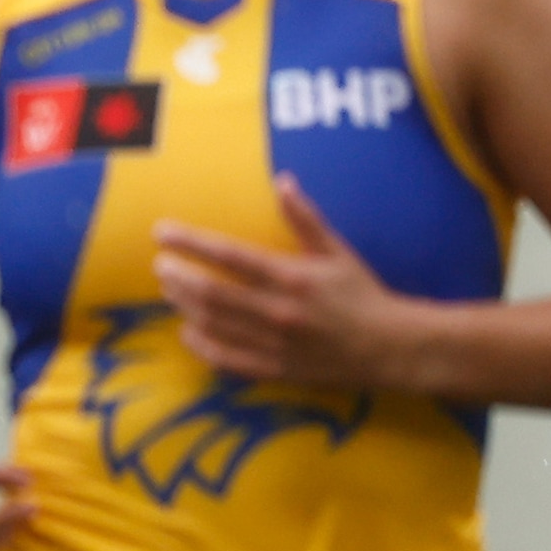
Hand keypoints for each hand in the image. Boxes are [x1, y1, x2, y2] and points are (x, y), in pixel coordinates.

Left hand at [157, 180, 410, 387]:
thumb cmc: (361, 294)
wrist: (389, 348)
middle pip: (211, 292)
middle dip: (178, 276)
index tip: (162, 232)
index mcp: (294, 278)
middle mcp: (279, 311)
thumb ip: (305, 218)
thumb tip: (283, 180)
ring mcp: (274, 344)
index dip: (191, 242)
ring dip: (184, 305)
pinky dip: (200, 344)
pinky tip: (187, 328)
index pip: (230, 255)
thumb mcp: (337, 252)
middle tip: (161, 263)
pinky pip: (224, 358)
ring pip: (213, 323)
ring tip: (169, 287)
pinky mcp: (272, 369)